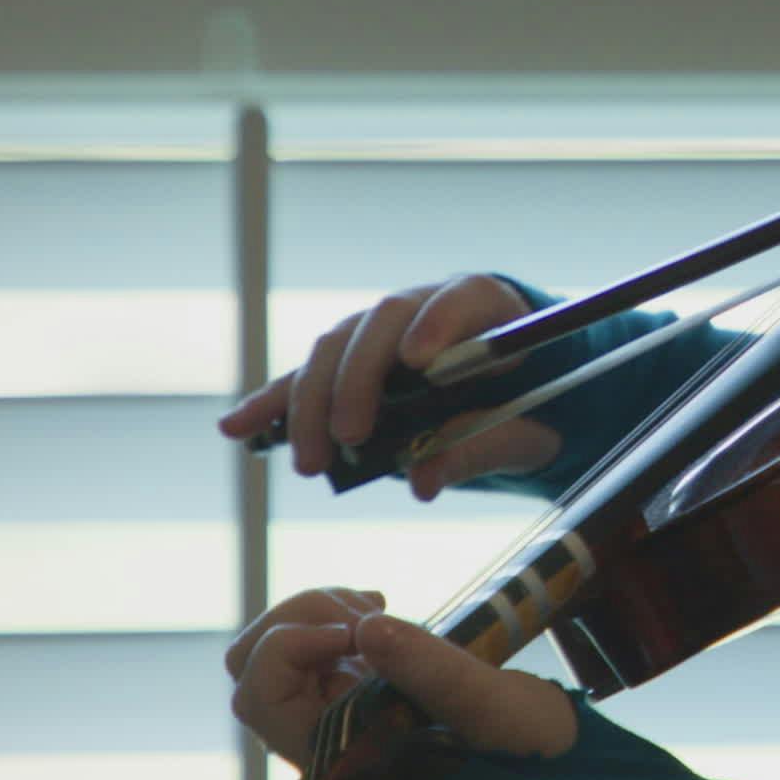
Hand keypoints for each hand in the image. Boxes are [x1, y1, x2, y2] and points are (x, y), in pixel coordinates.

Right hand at [217, 273, 563, 498]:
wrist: (527, 395)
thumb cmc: (542, 406)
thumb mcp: (530, 435)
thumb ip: (483, 448)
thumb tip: (423, 480)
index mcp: (489, 307)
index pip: (460, 299)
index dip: (437, 323)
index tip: (418, 360)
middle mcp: (426, 306)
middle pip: (378, 324)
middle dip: (357, 380)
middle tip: (349, 438)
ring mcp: (382, 331)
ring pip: (334, 348)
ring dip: (312, 403)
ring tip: (308, 462)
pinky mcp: (352, 363)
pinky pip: (309, 377)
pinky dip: (274, 402)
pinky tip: (237, 427)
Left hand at [225, 585, 577, 765]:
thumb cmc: (541, 772)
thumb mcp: (498, 713)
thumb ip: (433, 672)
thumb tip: (365, 628)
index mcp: (343, 778)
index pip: (260, 696)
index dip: (294, 644)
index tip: (362, 627)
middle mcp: (330, 760)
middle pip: (253, 673)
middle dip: (298, 621)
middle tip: (366, 610)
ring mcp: (345, 734)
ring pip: (280, 660)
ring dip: (319, 618)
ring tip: (378, 608)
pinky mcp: (369, 714)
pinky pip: (318, 660)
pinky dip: (340, 625)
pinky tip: (385, 618)